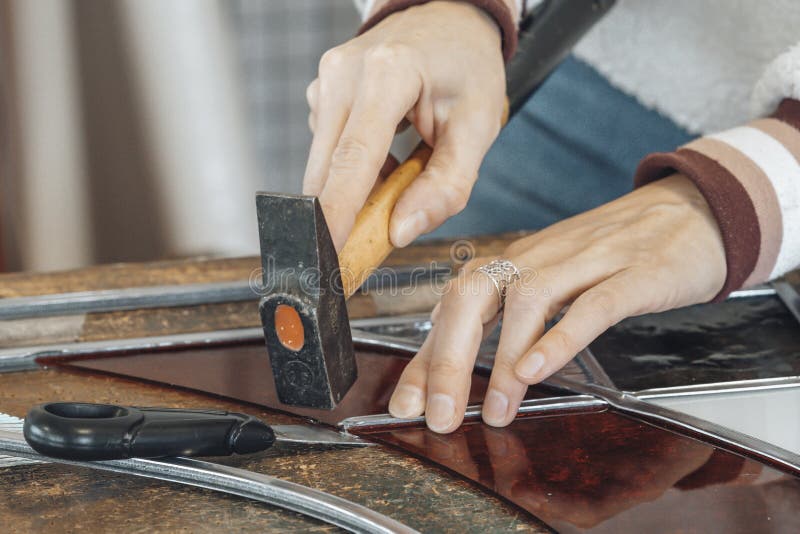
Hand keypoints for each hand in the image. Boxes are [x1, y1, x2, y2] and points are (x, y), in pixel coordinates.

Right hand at [303, 1, 505, 249]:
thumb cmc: (467, 69)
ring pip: (324, 163)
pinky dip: (352, 170)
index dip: (334, 214)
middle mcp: (344, 73)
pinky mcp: (320, 90)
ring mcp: (326, 79)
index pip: (354, 159)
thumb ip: (446, 185)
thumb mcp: (477, 127)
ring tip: (399, 174)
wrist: (447, 17)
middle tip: (365, 251)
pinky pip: (327, 149)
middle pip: (328, 168)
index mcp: (388, 75)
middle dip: (340, 218)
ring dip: (353, 190)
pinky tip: (385, 156)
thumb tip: (400, 232)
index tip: (323, 256)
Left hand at [388, 175, 726, 431]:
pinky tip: (538, 371)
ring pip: (526, 302)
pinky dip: (559, 339)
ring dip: (502, 361)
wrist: (689, 209)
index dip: (424, 358)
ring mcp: (585, 261)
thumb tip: (463, 366)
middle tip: (438, 415)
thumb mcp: (555, 281)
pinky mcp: (634, 273)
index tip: (405, 404)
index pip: (452, 307)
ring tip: (495, 410)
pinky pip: (591, 306)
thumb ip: (512, 319)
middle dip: (446, 360)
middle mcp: (538, 257)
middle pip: (472, 297)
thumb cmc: (613, 254)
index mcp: (515, 262)